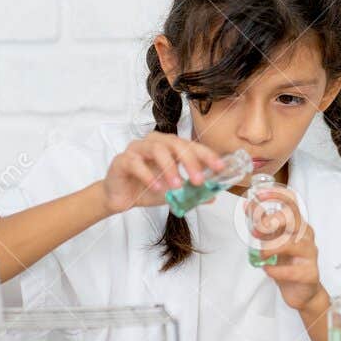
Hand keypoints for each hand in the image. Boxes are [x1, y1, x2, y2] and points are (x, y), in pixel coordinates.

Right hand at [102, 133, 228, 214]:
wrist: (120, 198)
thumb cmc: (147, 188)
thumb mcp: (174, 192)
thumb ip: (191, 192)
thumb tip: (212, 196)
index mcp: (169, 146)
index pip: (191, 145)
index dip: (206, 155)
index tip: (219, 167)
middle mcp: (154, 143)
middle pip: (175, 144)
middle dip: (190, 161)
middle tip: (199, 180)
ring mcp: (137, 149)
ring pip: (156, 149)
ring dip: (170, 168)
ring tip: (177, 186)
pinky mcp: (122, 160)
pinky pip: (136, 163)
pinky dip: (148, 176)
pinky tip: (157, 188)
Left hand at [250, 185, 324, 313]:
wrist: (302, 292)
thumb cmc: (288, 264)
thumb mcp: (274, 242)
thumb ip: (263, 225)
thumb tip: (248, 206)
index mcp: (298, 225)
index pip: (292, 202)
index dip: (276, 195)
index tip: (259, 196)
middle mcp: (306, 236)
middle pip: (294, 219)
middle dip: (273, 221)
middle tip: (257, 231)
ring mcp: (310, 255)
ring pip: (293, 244)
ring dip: (272, 248)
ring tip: (261, 255)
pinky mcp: (309, 274)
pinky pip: (292, 270)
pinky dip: (276, 270)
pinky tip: (267, 269)